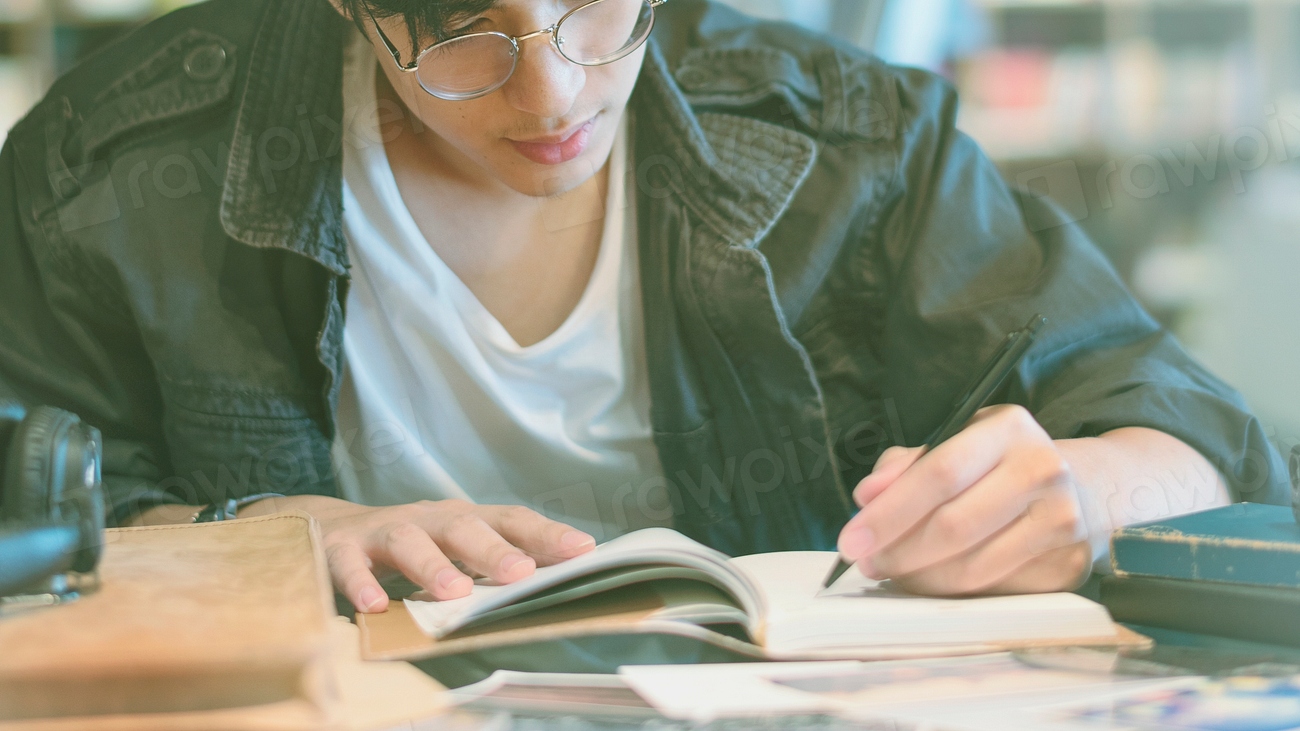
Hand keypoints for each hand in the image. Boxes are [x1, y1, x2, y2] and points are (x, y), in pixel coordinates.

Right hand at [241, 495, 595, 612]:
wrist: (324, 528)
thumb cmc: (407, 545)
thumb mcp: (451, 548)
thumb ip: (492, 564)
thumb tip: (553, 584)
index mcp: (461, 519)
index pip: (510, 519)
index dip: (545, 534)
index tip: (583, 550)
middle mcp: (427, 519)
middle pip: (464, 527)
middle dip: (494, 549)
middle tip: (521, 573)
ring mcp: (382, 531)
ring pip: (410, 541)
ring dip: (433, 566)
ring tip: (454, 593)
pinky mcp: (339, 549)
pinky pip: (349, 566)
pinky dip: (361, 584)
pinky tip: (375, 606)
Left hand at [836, 405, 1092, 595]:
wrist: (1081, 485)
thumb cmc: (999, 462)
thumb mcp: (955, 441)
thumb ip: (904, 466)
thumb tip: (865, 498)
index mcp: (1009, 429)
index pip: (940, 474)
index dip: (890, 512)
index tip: (851, 538)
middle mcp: (1043, 471)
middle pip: (953, 526)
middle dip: (897, 552)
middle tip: (866, 563)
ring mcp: (1062, 521)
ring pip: (972, 568)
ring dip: (919, 578)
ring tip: (892, 572)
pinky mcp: (1068, 566)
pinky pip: (994, 590)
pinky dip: (952, 592)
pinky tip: (931, 581)